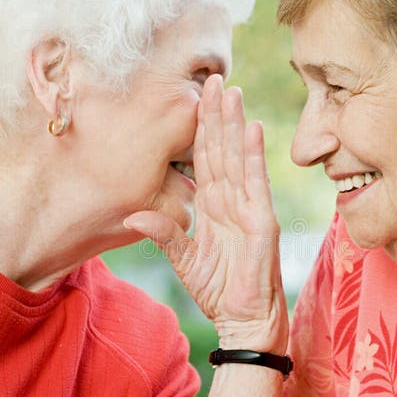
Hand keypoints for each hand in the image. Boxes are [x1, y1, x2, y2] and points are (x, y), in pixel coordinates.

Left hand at [125, 75, 287, 352]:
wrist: (242, 319)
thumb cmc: (219, 290)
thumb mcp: (184, 259)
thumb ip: (164, 233)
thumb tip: (134, 213)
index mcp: (213, 206)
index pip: (205, 158)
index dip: (200, 128)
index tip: (193, 96)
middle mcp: (232, 200)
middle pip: (222, 149)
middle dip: (217, 114)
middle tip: (214, 77)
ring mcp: (249, 207)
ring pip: (238, 157)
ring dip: (233, 123)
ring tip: (231, 91)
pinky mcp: (261, 221)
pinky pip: (256, 183)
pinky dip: (253, 156)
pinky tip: (250, 128)